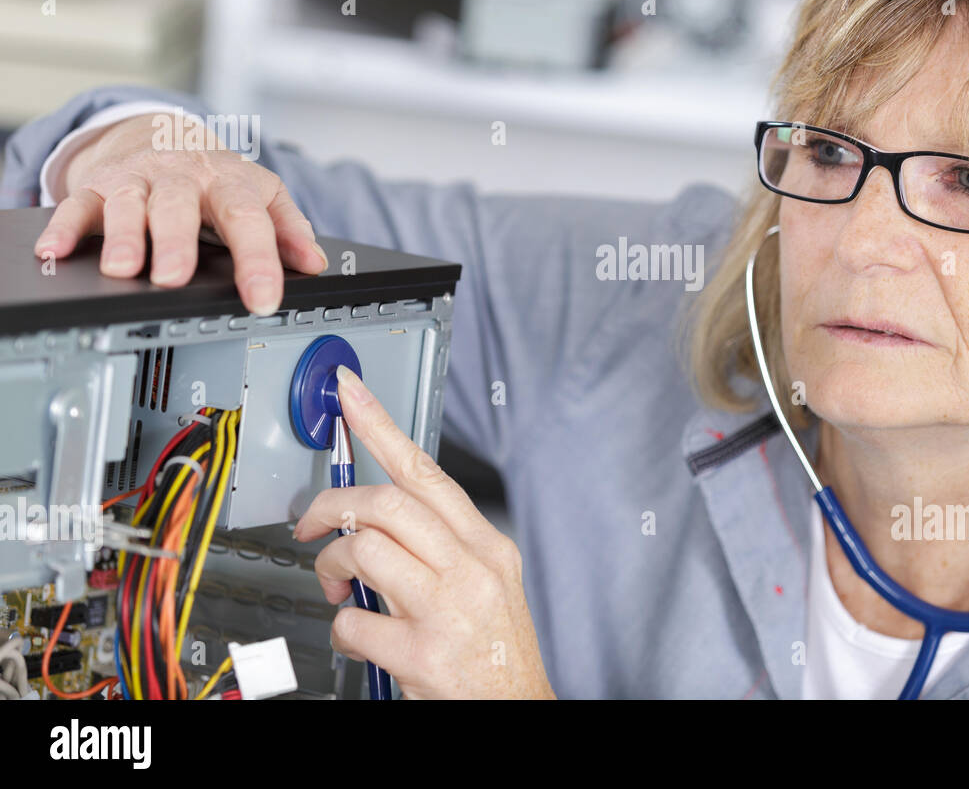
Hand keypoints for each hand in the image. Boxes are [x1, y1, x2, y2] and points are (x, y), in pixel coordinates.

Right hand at [33, 112, 326, 314]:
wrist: (168, 135)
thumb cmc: (219, 177)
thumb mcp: (263, 194)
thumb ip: (290, 228)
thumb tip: (316, 262)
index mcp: (230, 182)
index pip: (249, 221)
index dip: (259, 261)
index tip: (264, 298)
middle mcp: (182, 178)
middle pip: (180, 207)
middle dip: (177, 243)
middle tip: (175, 278)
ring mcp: (138, 179)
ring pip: (129, 204)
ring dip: (125, 237)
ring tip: (124, 270)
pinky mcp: (99, 185)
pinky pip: (78, 205)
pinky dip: (64, 227)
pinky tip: (54, 251)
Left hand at [292, 365, 554, 698]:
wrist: (517, 713)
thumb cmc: (497, 655)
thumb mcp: (488, 584)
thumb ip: (442, 548)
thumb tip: (378, 521)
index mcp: (486, 547)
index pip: (428, 473)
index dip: (382, 427)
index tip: (350, 393)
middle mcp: (472, 571)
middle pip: (389, 504)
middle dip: (334, 506)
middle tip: (313, 524)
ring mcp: (449, 611)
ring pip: (365, 551)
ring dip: (333, 568)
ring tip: (339, 588)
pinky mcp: (423, 655)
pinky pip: (355, 623)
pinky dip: (343, 629)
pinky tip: (359, 639)